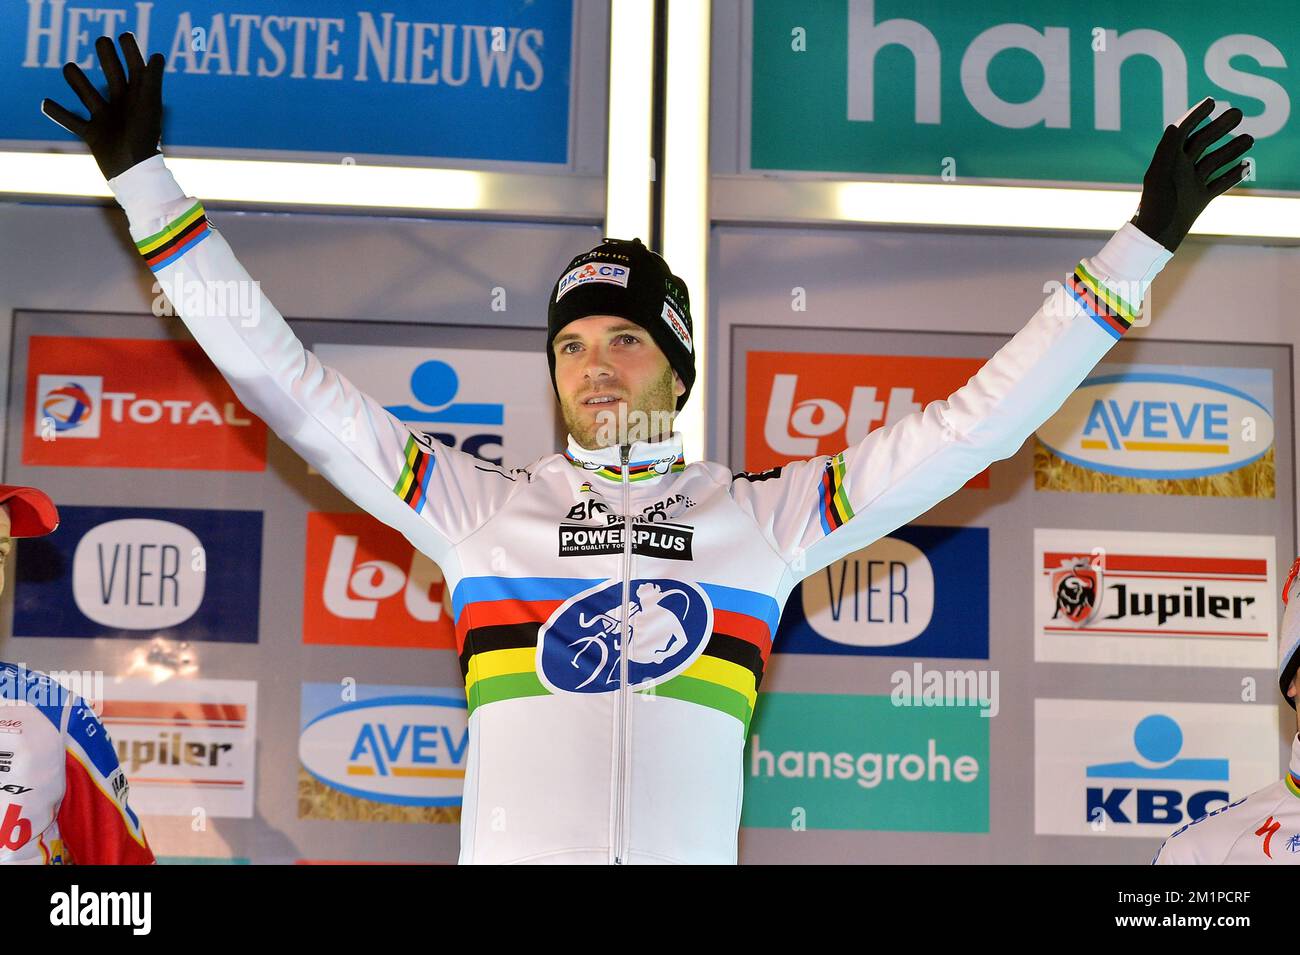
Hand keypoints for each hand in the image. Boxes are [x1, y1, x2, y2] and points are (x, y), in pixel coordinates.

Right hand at [40, 33, 164, 181]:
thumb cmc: (143, 137)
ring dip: (78, 82)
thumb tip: (158, 56)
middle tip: (101, 40)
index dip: (131, 53)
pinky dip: (58, 113)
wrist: (133, 171)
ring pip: (89, 95)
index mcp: (137, 100)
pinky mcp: (94, 135)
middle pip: (113, 77)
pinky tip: (44, 102)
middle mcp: (122, 108)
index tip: (123, 36)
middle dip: (108, 59)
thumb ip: (152, 81)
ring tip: (68, 67)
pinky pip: (73, 122)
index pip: (135, 70)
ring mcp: (107, 121)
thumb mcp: (148, 106)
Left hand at [1131, 97, 1253, 252]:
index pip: (1183, 131)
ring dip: (1232, 149)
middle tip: (1239, 113)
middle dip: (1220, 127)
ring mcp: (1190, 184)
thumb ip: (1166, 149)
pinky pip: (1219, 184)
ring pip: (1214, 161)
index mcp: (1168, 161)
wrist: (1156, 236)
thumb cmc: (1155, 205)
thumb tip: (1175, 126)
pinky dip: (1233, 175)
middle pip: (1203, 142)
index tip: (1212, 101)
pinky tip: (1247, 165)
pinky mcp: (1199, 200)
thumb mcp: (1159, 174)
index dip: (1196, 116)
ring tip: (1250, 138)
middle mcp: (1179, 170)